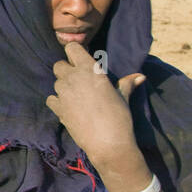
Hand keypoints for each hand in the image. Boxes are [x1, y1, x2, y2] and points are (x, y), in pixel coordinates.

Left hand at [45, 43, 145, 173]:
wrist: (108, 143)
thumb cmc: (119, 117)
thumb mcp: (124, 97)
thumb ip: (127, 83)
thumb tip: (140, 76)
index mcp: (90, 69)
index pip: (72, 48)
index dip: (75, 54)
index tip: (81, 62)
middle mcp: (73, 77)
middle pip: (59, 65)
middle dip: (66, 71)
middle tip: (79, 82)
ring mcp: (63, 93)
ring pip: (56, 83)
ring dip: (63, 88)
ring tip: (77, 98)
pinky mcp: (58, 108)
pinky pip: (51, 99)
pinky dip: (57, 102)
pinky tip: (68, 109)